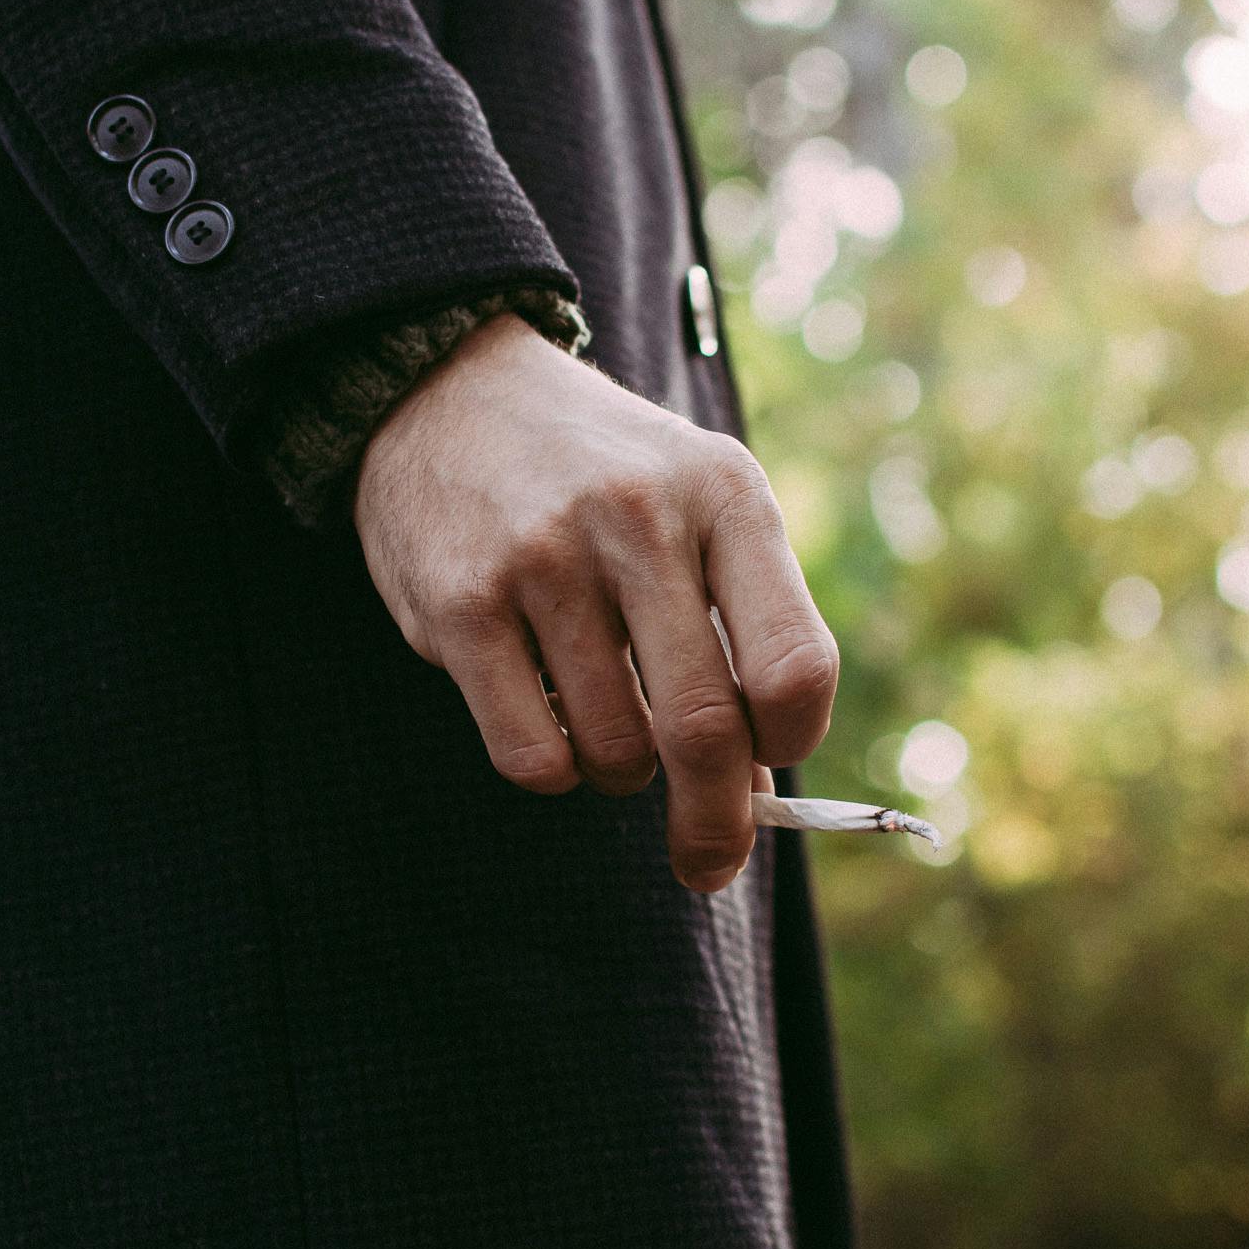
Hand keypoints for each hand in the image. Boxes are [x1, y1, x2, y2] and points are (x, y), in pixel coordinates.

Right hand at [353, 311, 838, 891]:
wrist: (453, 389)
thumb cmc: (603, 474)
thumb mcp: (695, 504)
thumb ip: (741, 624)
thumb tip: (758, 785)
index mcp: (724, 493)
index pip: (795, 665)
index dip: (793, 742)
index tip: (770, 763)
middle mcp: (639, 518)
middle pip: (704, 731)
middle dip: (715, 823)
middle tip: (708, 860)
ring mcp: (544, 560)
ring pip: (613, 752)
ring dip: (618, 773)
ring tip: (603, 719)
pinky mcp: (461, 603)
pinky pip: (531, 754)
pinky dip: (551, 767)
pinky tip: (545, 714)